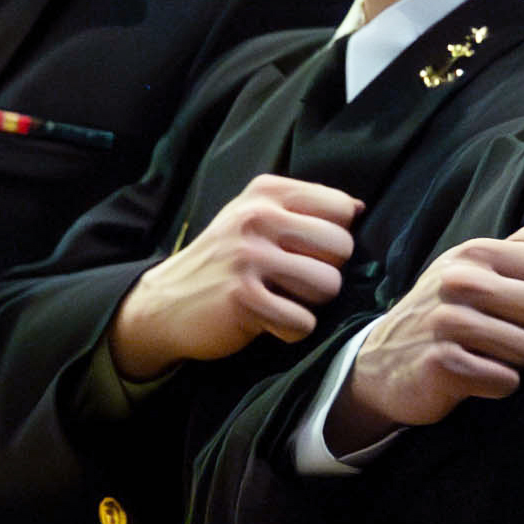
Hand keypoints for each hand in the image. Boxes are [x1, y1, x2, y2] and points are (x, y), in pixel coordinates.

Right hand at [109, 174, 362, 377]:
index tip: (304, 251)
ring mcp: (248, 257)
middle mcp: (257, 217)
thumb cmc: (223, 261)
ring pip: (328, 286)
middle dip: (326, 272)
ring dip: (311, 304)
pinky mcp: (243, 298)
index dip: (333, 237)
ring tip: (280, 300)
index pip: (341, 208)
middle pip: (342, 247)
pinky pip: (303, 322)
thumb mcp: (253, 216)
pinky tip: (267, 321)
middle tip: (294, 281)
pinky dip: (291, 330)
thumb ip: (303, 209)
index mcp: (266, 193)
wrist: (164, 303)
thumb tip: (359, 208)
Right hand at [329, 227, 523, 448]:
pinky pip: (507, 381)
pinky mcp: (444, 365)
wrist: (381, 364)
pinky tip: (473, 377)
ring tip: (483, 356)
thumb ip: (520, 251)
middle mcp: (460, 282)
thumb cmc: (441, 314)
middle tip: (499, 336)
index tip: (515, 305)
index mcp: (474, 252)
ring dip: (514, 363)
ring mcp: (449, 323)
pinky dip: (497, 386)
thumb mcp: (472, 270)